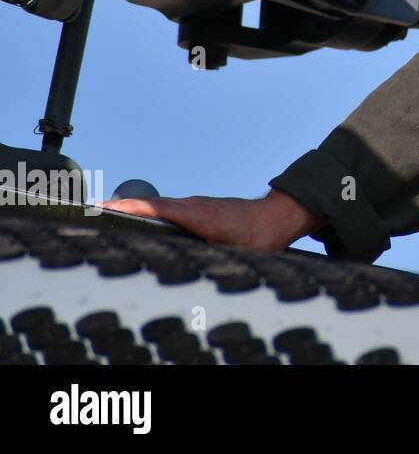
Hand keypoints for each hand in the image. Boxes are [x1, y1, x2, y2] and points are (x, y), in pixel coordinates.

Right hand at [100, 189, 325, 251]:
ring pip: (158, 207)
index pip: (157, 208)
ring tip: (102, 218)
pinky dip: (149, 214)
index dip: (130, 208)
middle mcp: (194, 205)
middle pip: (150, 206)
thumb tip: (182, 265)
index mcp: (199, 214)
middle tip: (89, 213)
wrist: (279, 217)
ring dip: (133, 211)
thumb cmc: (260, 236)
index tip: (103, 208)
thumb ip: (208, 256)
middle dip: (120, 209)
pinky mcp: (197, 209)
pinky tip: (135, 223)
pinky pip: (168, 210)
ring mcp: (195, 205)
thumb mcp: (235, 252)